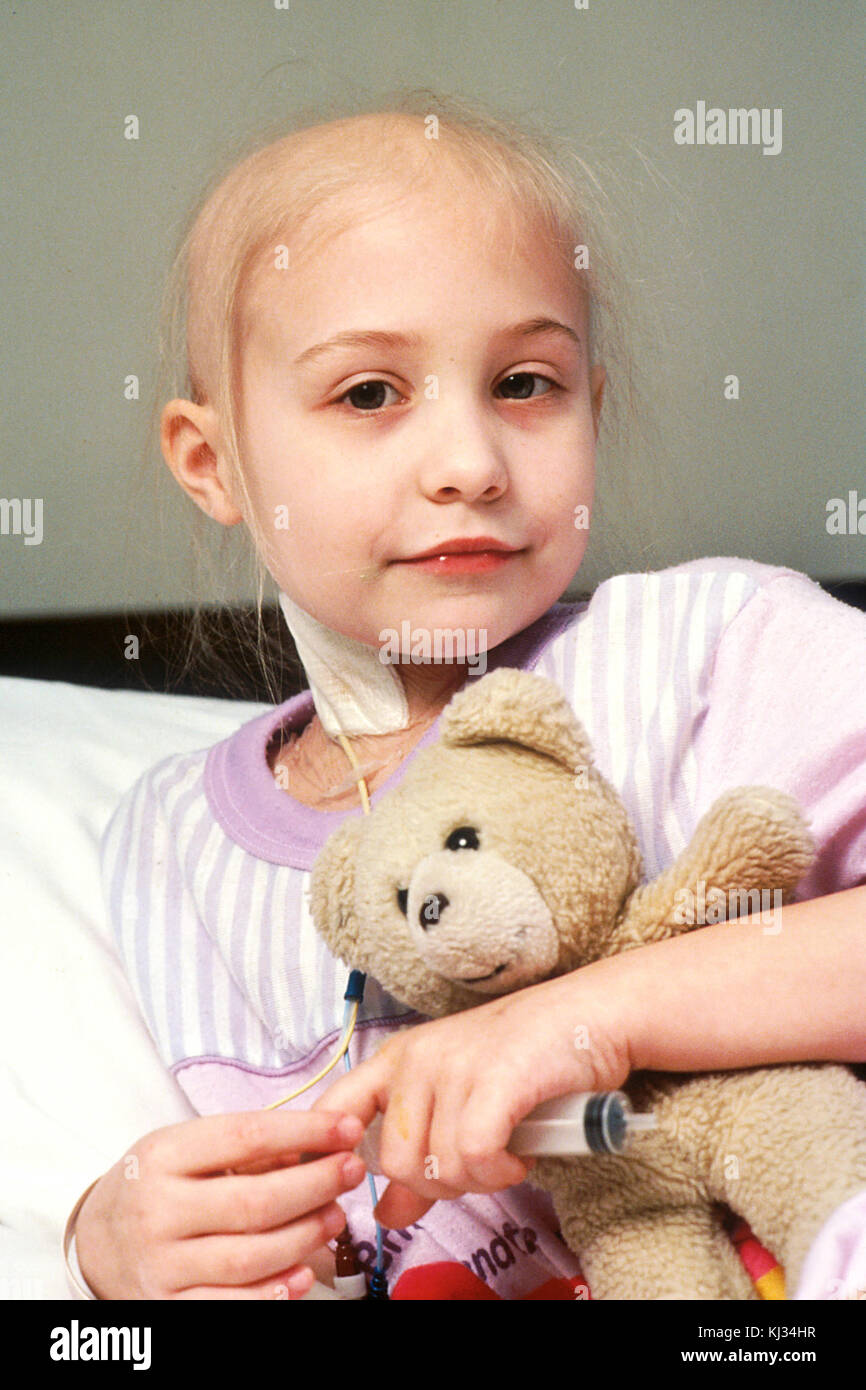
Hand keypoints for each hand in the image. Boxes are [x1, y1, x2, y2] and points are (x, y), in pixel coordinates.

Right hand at [74, 1109, 365, 1298]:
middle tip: (350, 1172)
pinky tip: (304, 1273)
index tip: (346, 1129)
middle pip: (255, 1201)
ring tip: (335, 1216)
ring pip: (251, 1256)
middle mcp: (157, 1209)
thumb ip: (246, 1149)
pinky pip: (231, 1304)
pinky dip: (275, 1293)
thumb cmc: (155, 1186)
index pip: (245, 1137)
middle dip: (316, 1185)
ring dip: (306, 1236)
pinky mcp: (167, 1307)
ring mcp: (160, 1264)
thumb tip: (319, 1145)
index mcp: (162, 1155)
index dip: (305, 1132)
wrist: (95, 1242)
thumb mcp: (184, 1149)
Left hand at [316, 967, 632, 1226]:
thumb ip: (421, 1158)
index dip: (332, 1156)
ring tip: (505, 1154)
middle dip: (437, 1185)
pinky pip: (475, 1156)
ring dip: (478, 1180)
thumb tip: (386, 1215)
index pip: (334, 1108)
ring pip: (438, 1166)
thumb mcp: (461, 1102)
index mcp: (399, 1058)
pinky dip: (500, 1172)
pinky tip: (519, 1157)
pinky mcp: (494, 1079)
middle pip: (394, 1162)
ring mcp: (454, 1065)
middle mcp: (418, 1058)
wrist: (591, 1014)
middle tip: (476, 1167)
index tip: (354, 1185)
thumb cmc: (528, 1057)